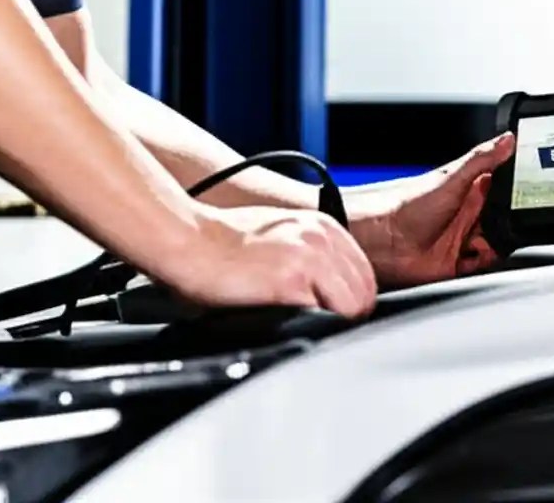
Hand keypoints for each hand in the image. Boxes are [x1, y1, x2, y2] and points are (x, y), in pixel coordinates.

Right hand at [156, 205, 376, 318]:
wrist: (188, 240)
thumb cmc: (223, 244)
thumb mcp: (281, 238)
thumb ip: (312, 259)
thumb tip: (331, 295)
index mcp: (324, 226)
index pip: (365, 276)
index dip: (351, 302)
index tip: (333, 315)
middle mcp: (322, 237)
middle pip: (365, 293)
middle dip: (346, 316)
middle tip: (318, 328)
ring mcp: (310, 257)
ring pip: (353, 307)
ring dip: (333, 323)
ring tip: (305, 327)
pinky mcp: (291, 280)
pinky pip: (325, 316)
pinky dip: (312, 327)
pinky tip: (289, 324)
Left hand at [348, 133, 514, 287]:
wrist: (383, 242)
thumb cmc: (407, 206)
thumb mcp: (450, 178)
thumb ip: (481, 159)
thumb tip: (507, 139)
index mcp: (469, 189)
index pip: (503, 188)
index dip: (517, 190)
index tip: (533, 191)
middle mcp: (468, 214)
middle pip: (504, 219)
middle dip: (510, 223)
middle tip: (512, 222)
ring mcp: (463, 238)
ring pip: (496, 243)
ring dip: (497, 244)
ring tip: (486, 239)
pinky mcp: (458, 262)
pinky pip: (482, 265)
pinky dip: (485, 262)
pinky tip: (476, 255)